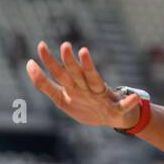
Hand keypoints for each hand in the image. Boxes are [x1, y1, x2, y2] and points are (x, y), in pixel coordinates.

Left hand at [25, 41, 141, 128]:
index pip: (59, 73)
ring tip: (84, 52)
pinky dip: (129, 103)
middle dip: (69, 62)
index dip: (50, 62)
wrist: (112, 117)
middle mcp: (86, 88)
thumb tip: (29, 64)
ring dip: (90, 68)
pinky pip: (122, 107)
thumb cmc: (85, 106)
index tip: (40, 45)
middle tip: (64, 45)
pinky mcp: (115, 109)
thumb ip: (45, 84)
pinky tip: (134, 99)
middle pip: (75, 74)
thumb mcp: (62, 99)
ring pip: (95, 81)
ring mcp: (101, 97)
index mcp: (73, 87)